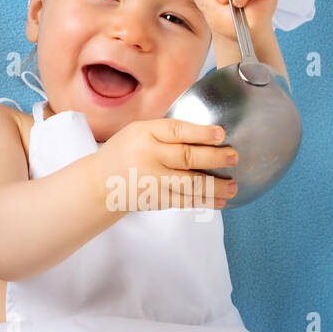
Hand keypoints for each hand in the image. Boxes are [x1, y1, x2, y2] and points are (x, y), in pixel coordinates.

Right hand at [96, 118, 238, 211]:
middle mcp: (148, 156)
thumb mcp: (137, 131)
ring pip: (191, 183)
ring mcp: (152, 180)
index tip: (221, 134)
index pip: (177, 130)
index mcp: (144, 133)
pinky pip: (186, 201)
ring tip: (233, 186)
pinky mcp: (156, 199)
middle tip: (233, 157)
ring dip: (216, 186)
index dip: (201, 133)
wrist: (99, 183)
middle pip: (188, 157)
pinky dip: (205, 201)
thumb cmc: (124, 152)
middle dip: (215, 158)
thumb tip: (206, 133)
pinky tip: (220, 201)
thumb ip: (165, 131)